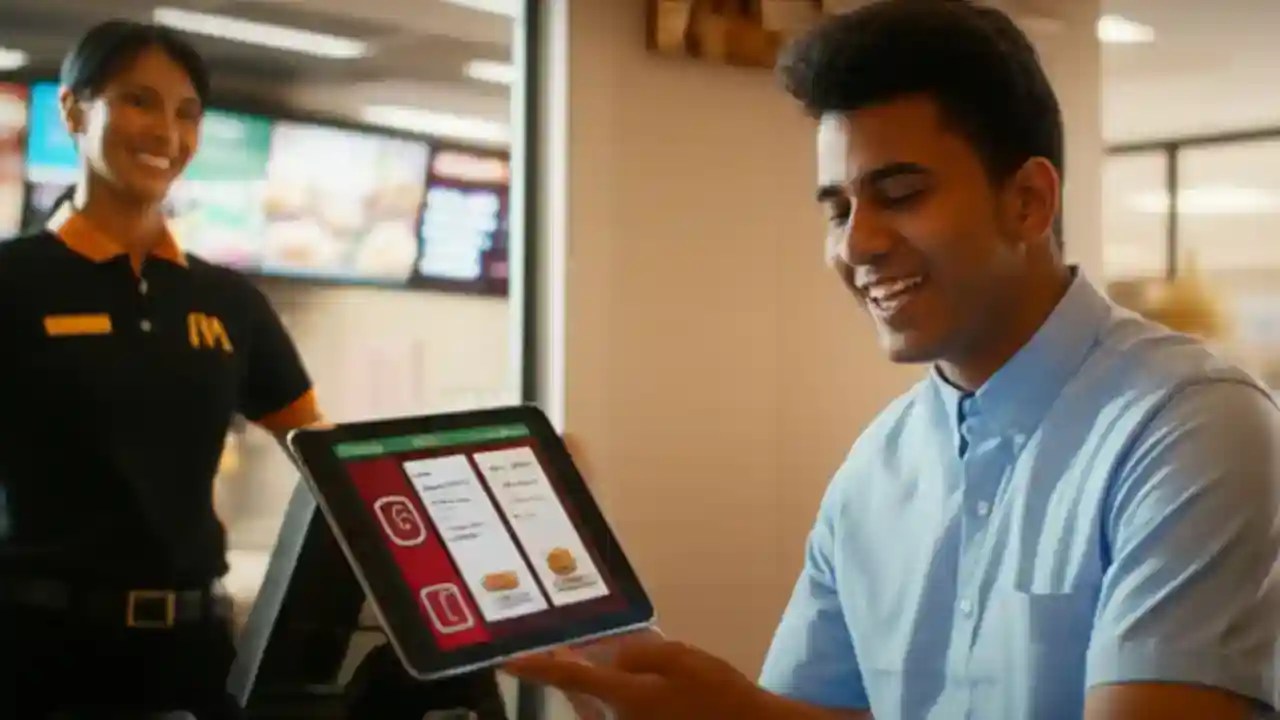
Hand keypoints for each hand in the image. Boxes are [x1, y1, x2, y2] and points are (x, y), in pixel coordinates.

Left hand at [504, 631, 774, 719]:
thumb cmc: (717, 693)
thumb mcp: (681, 658)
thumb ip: (638, 653)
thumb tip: (608, 657)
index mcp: (627, 696)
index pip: (571, 678)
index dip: (537, 669)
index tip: (509, 661)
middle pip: (582, 698)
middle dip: (570, 674)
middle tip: (561, 651)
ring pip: (598, 708)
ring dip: (593, 689)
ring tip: (592, 662)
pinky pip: (616, 715)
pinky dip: (611, 700)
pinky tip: (627, 683)